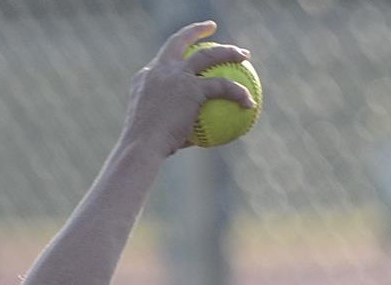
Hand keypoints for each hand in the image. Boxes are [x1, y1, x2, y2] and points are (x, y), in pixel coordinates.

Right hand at [120, 21, 255, 157]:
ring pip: (208, 55)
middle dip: (197, 30)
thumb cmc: (147, 149)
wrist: (141, 147)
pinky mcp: (192, 88)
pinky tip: (249, 102)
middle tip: (212, 29)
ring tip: (245, 56)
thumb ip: (172, 127)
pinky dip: (238, 93)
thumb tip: (192, 137)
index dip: (177, 52)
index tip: (188, 50)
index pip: (164, 59)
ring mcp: (175, 76)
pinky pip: (222, 86)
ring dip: (229, 52)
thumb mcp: (154, 132)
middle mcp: (159, 70)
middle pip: (180, 40)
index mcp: (145, 77)